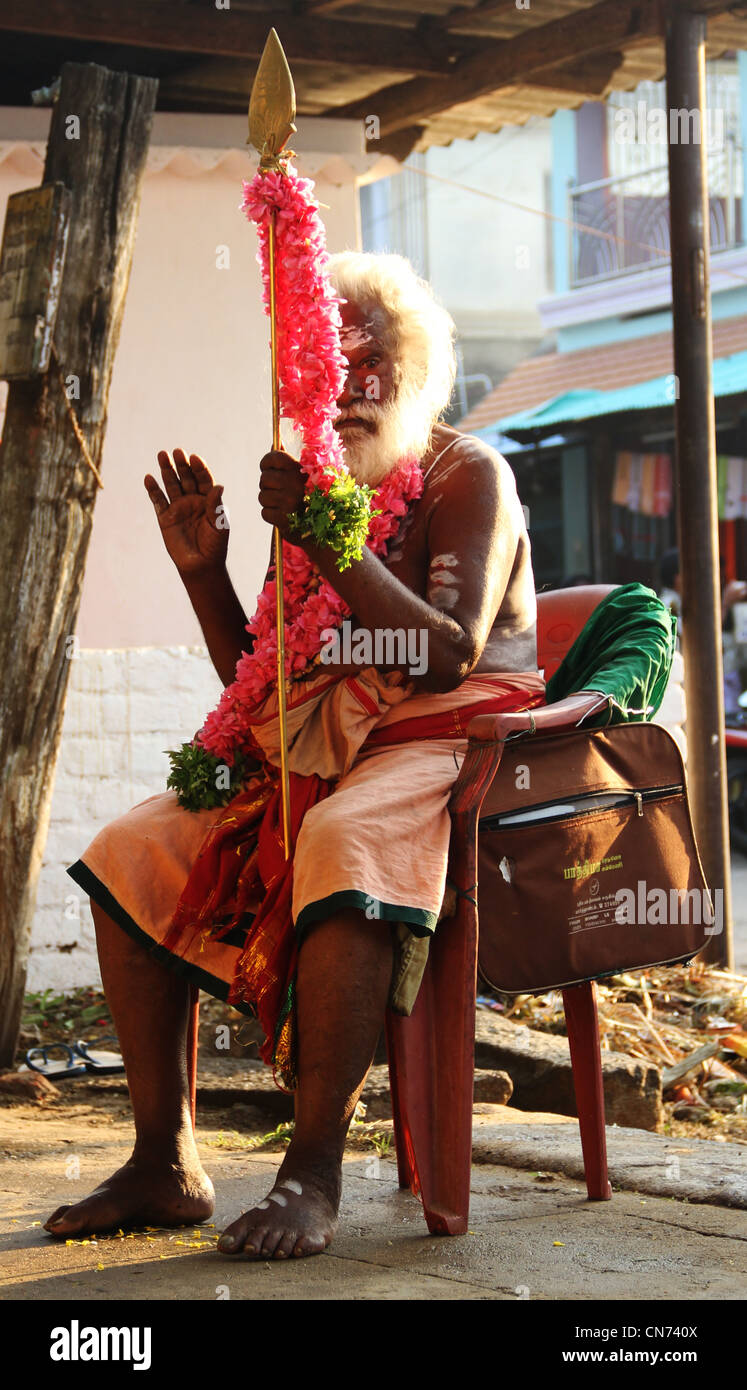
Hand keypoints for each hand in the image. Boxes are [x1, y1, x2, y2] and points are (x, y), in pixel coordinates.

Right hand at [145, 449, 228, 577]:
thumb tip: (219, 486)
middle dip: (182, 465)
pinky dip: (153, 490)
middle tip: (177, 451)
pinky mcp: (165, 517)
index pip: (203, 479)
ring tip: (162, 455)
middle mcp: (193, 500)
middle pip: (186, 477)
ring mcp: (178, 507)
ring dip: (167, 470)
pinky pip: (158, 500)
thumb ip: (216, 506)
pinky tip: (149, 478)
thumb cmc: (215, 545)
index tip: (194, 458)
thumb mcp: (219, 525)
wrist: (201, 565)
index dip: (199, 468)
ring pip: (171, 484)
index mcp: (209, 500)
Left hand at [258, 449, 306, 539]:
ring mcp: (290, 502)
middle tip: (279, 491)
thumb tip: (275, 444)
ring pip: (262, 497)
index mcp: (299, 469)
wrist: (321, 526)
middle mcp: (295, 483)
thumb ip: (286, 460)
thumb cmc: (308, 496)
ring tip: (283, 504)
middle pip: (263, 478)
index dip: (266, 463)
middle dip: (267, 486)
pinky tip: (283, 515)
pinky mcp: (285, 519)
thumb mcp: (301, 475)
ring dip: (269, 502)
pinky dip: (271, 515)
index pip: (272, 457)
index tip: (269, 469)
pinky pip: (265, 513)